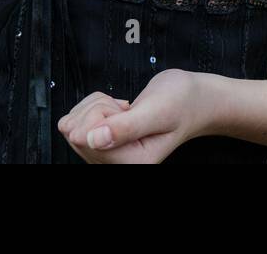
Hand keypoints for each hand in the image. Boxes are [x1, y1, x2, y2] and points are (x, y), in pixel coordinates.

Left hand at [58, 69, 213, 163]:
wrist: (193, 101)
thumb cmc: (181, 104)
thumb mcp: (156, 111)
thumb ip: (126, 127)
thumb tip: (93, 140)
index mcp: (131, 164)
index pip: (86, 139)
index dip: (102, 113)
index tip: (126, 109)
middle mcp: (118, 165)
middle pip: (75, 132)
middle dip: (97, 108)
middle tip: (127, 108)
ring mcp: (108, 156)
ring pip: (74, 125)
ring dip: (96, 106)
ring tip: (125, 109)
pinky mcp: (102, 145)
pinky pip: (77, 121)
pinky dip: (94, 106)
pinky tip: (118, 110)